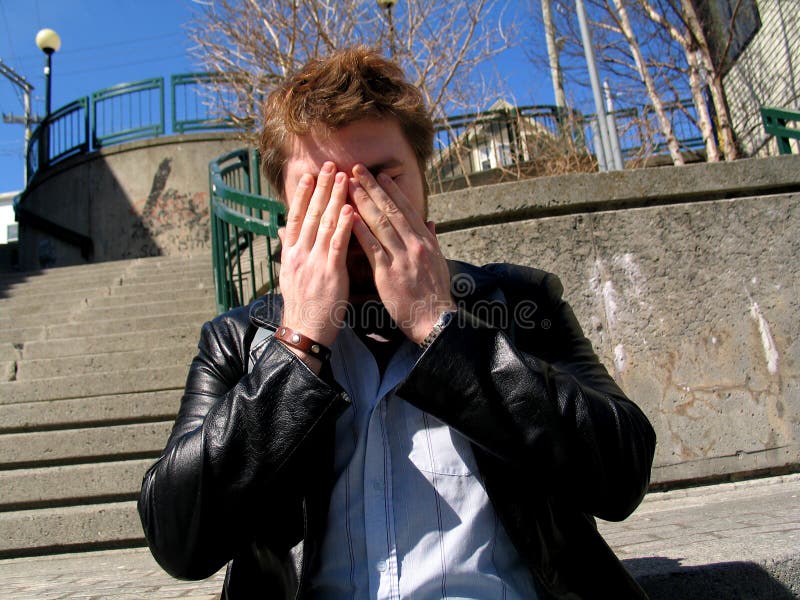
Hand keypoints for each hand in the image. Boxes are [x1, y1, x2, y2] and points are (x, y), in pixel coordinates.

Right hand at [277, 161, 352, 351]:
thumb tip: (285, 230)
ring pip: (323, 224)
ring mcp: (313, 262)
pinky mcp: (329, 273)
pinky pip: (337, 245)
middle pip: (310, 214)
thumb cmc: (303, 305)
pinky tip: (350, 209)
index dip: (302, 194)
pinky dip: (343, 225)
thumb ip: (291, 250)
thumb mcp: (290, 275)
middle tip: (329, 165)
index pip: (295, 216)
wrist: (304, 332)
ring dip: (334, 198)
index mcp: (290, 254)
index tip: (309, 174)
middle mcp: (299, 254)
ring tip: (342, 178)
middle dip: (320, 187)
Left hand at [349, 164, 454, 343]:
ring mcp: (402, 257)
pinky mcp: (388, 273)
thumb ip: (431, 240)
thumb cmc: (435, 295)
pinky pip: (372, 247)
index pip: (408, 210)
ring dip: (363, 202)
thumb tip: (430, 222)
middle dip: (373, 188)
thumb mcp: (439, 263)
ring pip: (381, 223)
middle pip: (392, 210)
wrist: (435, 320)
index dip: (393, 191)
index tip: (381, 175)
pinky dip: (360, 230)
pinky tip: (348, 217)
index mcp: (426, 241)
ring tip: (349, 185)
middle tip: (358, 169)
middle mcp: (415, 244)